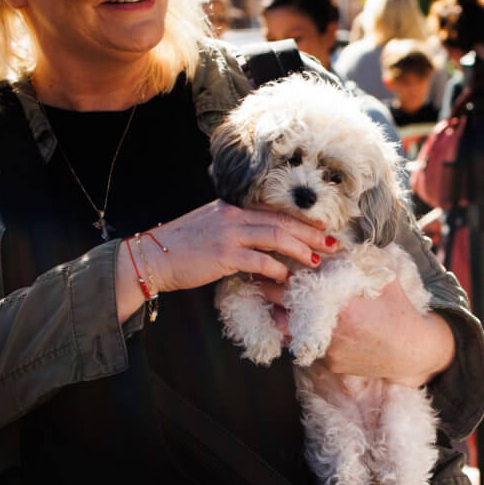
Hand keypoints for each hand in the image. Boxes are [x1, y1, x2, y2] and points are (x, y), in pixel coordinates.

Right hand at [148, 202, 337, 291]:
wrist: (151, 257)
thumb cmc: (180, 248)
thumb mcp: (209, 228)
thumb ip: (235, 229)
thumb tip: (261, 241)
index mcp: (231, 207)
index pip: (274, 211)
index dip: (301, 221)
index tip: (322, 230)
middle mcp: (232, 215)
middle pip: (281, 221)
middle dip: (310, 233)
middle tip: (332, 244)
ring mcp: (228, 233)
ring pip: (275, 237)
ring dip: (300, 249)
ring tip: (317, 261)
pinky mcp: (222, 254)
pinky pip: (258, 260)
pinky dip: (276, 268)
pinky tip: (287, 276)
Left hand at [261, 271, 454, 386]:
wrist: (411, 350)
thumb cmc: (398, 308)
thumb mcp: (382, 275)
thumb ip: (357, 258)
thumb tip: (335, 239)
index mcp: (339, 302)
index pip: (296, 286)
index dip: (277, 274)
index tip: (266, 263)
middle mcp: (329, 328)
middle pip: (283, 309)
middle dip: (270, 294)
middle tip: (259, 279)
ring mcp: (326, 349)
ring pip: (288, 331)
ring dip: (279, 315)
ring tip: (271, 301)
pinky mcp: (328, 364)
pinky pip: (305, 345)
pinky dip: (300, 333)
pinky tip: (298, 321)